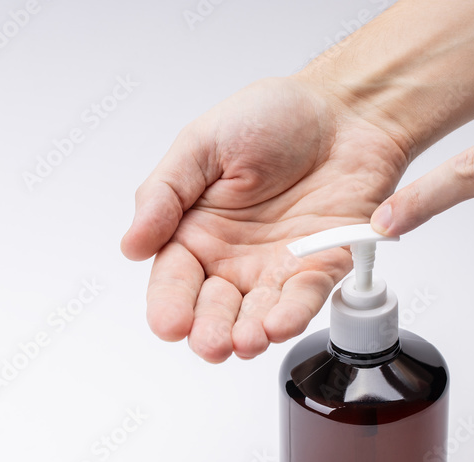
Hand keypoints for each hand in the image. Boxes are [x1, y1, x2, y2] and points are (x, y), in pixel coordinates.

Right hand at [121, 75, 410, 361]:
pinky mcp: (324, 265)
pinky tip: (278, 325)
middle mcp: (233, 259)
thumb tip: (131, 244)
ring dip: (250, 334)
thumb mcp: (200, 144)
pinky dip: (294, 313)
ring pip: (258, 314)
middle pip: (213, 309)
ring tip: (244, 342)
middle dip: (210, 331)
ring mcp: (277, 267)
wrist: (342, 105)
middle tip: (210, 343)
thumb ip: (164, 194)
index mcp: (195, 232)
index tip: (170, 324)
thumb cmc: (269, 117)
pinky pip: (307, 296)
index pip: (174, 281)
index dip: (170, 306)